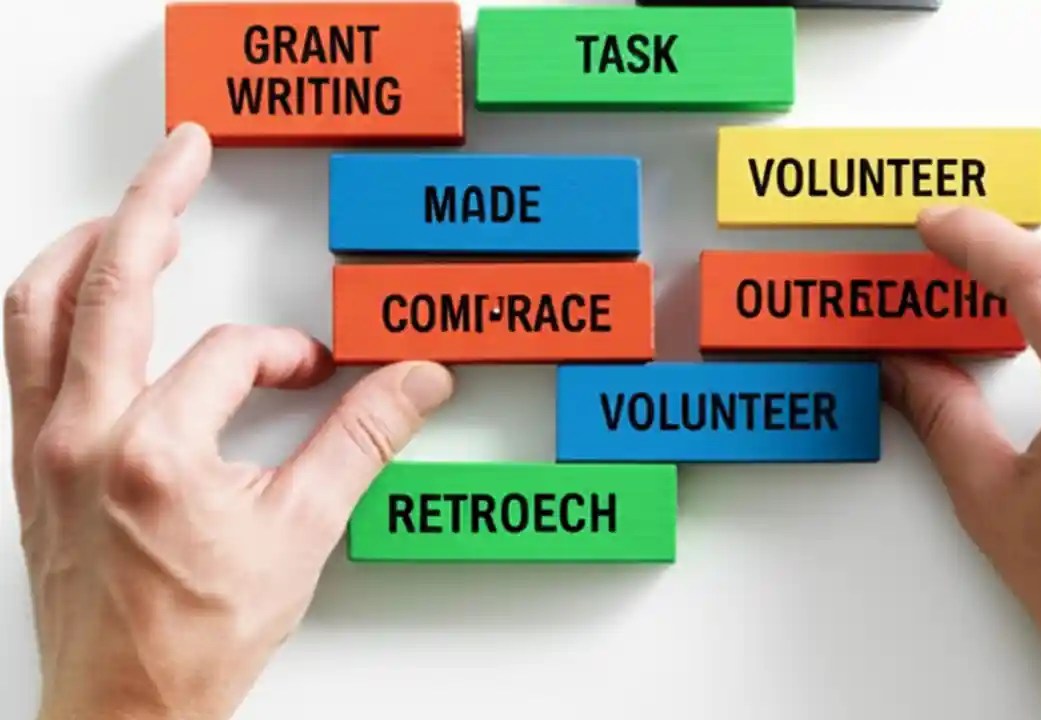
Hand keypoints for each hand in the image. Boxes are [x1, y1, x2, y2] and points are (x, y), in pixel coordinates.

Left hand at [6, 124, 453, 719]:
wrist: (124, 707)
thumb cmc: (194, 640)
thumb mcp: (301, 536)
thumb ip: (361, 442)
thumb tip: (414, 382)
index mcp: (153, 452)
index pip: (230, 356)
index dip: (285, 355)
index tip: (315, 374)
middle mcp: (83, 435)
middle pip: (107, 283)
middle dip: (152, 203)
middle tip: (185, 154)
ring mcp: (44, 444)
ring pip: (37, 307)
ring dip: (83, 247)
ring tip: (126, 213)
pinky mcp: (30, 460)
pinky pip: (23, 352)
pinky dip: (52, 304)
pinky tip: (84, 298)